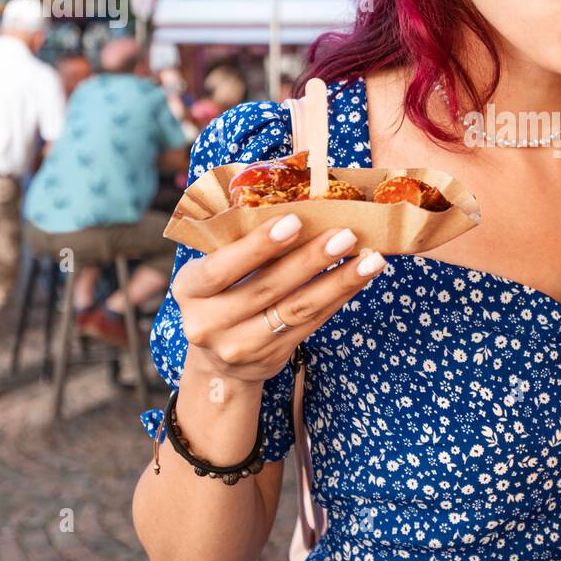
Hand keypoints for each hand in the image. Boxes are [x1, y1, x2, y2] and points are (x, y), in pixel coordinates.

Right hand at [171, 213, 387, 384]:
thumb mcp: (214, 269)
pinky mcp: (271, 358)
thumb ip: (239, 242)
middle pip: (266, 288)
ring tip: (370, 258)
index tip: (293, 220)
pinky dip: (340, 297)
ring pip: (297, 309)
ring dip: (339, 281)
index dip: (257, 246)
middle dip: (310, 259)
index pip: (221, 268)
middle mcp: (209, 322)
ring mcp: (240, 346)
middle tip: (346, 234)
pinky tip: (362, 276)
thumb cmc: (222, 293)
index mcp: (190, 289)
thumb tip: (297, 202)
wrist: (218, 358)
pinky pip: (312, 323)